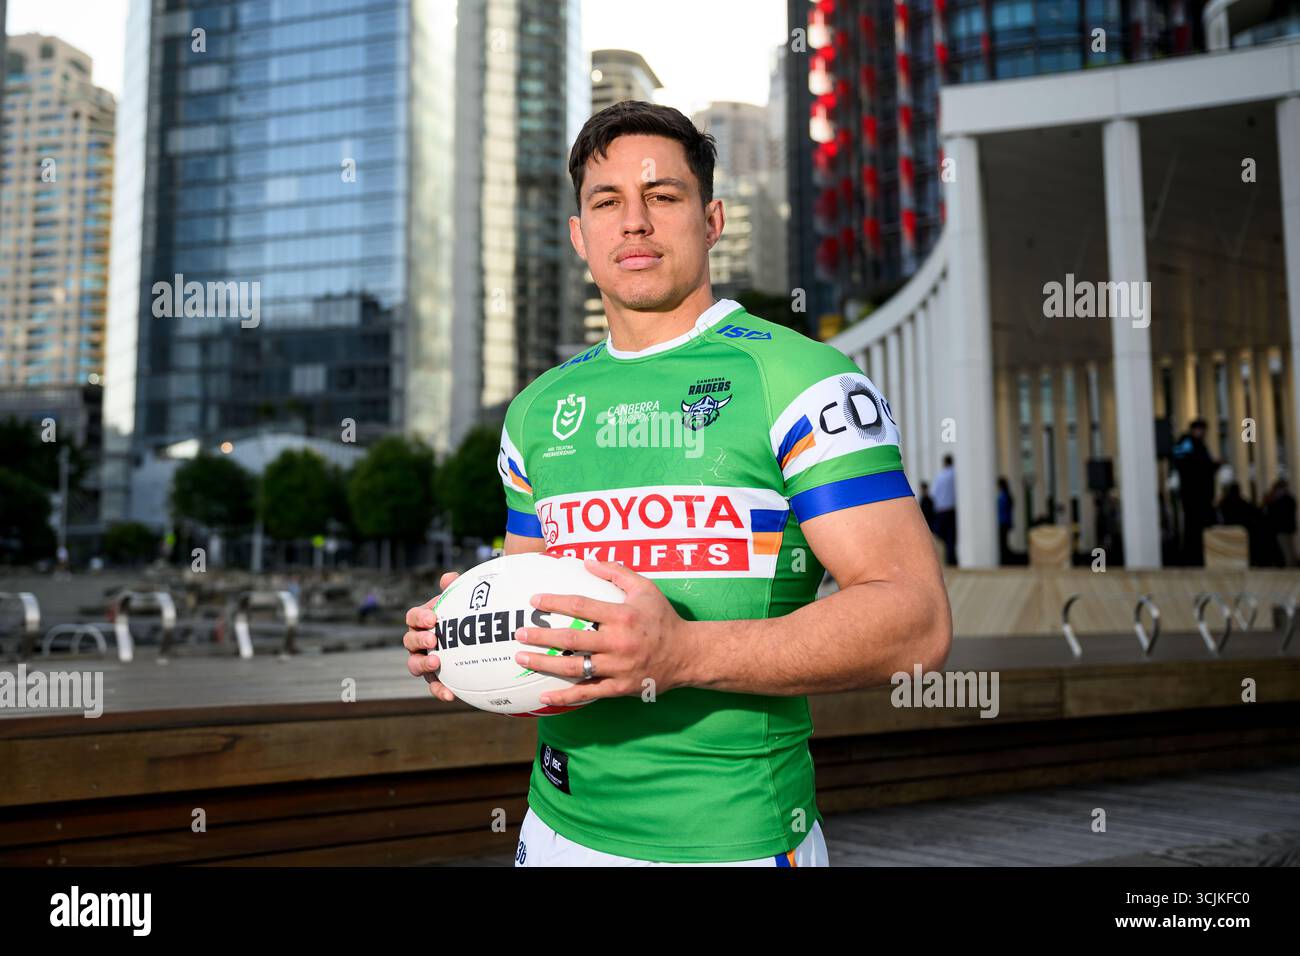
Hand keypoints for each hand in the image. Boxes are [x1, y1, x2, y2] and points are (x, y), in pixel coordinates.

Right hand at [404, 571, 458, 701]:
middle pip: (409, 641)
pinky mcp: (435, 678)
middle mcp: (418, 642)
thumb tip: (449, 578)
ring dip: (424, 665)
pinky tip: (450, 696)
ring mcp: (424, 661)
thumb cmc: (465, 617)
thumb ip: (455, 590)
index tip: (433, 618)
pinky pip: (433, 686)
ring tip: (437, 663)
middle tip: (433, 639)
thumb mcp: (461, 602)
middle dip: (419, 640)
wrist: (477, 641)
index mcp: (422, 622)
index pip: (413, 617)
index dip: (420, 618)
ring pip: (414, 665)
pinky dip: (439, 690)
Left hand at [514, 558, 691, 706]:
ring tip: (522, 658)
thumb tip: (587, 562)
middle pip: (571, 639)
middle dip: (541, 636)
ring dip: (544, 664)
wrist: (687, 654)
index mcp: (622, 616)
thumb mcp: (645, 588)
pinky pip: (588, 693)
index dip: (554, 602)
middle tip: (519, 632)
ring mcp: (617, 668)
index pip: (581, 606)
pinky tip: (545, 696)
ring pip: (574, 667)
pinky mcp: (619, 688)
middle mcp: (618, 642)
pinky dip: (565, 696)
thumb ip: (616, 573)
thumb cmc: (663, 618)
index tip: (534, 601)